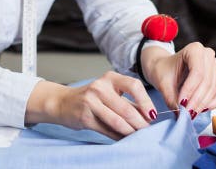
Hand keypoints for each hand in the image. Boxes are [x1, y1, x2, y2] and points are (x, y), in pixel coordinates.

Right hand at [25, 72, 155, 139]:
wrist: (62, 102)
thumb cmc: (91, 98)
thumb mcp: (109, 92)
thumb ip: (127, 102)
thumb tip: (149, 117)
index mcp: (110, 78)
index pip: (134, 86)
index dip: (146, 101)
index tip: (153, 115)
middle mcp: (100, 87)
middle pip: (127, 108)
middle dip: (140, 123)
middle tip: (147, 131)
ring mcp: (91, 101)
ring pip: (118, 121)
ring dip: (130, 131)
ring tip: (137, 136)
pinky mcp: (85, 117)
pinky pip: (107, 130)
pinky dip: (118, 136)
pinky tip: (123, 138)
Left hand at [141, 42, 215, 118]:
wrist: (166, 68)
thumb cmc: (163, 71)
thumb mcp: (163, 83)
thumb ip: (171, 99)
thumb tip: (181, 116)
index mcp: (194, 49)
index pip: (197, 72)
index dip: (190, 90)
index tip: (181, 103)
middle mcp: (208, 55)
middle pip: (207, 82)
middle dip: (196, 100)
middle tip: (186, 113)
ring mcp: (215, 66)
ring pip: (215, 89)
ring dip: (203, 104)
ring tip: (190, 113)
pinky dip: (212, 103)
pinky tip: (200, 109)